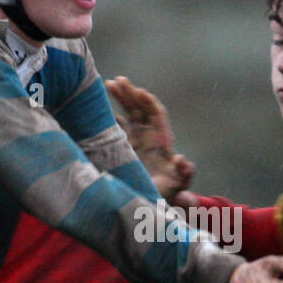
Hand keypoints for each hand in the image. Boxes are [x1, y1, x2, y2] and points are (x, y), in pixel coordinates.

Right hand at [106, 75, 196, 198]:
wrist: (151, 201)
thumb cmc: (168, 191)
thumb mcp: (178, 184)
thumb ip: (184, 173)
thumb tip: (183, 160)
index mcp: (161, 139)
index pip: (156, 114)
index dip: (148, 102)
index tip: (139, 92)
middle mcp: (148, 135)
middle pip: (140, 109)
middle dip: (130, 94)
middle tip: (118, 80)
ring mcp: (135, 139)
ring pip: (127, 113)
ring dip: (120, 98)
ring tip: (108, 84)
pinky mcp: (123, 146)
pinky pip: (116, 127)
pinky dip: (108, 117)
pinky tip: (98, 109)